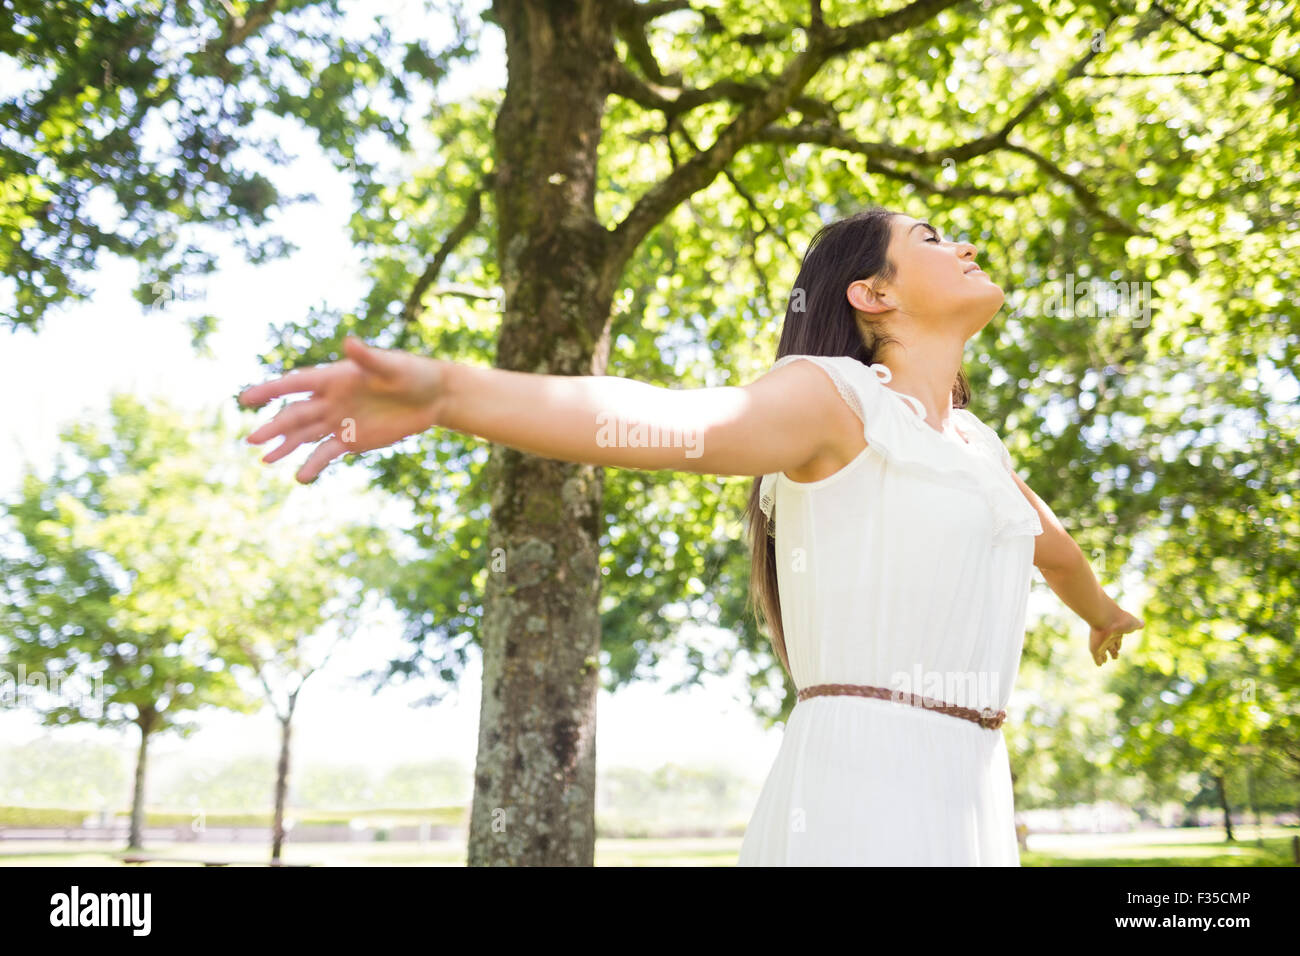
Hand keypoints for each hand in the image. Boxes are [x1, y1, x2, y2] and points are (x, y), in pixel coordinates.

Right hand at [238, 336, 444, 482]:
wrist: (433, 397)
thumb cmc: (413, 374)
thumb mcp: (393, 366)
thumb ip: (368, 358)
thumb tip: (349, 343)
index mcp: (335, 377)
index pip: (296, 384)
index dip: (271, 390)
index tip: (246, 398)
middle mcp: (331, 399)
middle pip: (296, 414)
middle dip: (274, 426)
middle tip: (252, 440)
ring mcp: (339, 421)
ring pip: (305, 435)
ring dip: (285, 446)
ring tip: (266, 459)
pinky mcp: (352, 440)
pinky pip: (326, 453)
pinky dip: (313, 465)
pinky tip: (300, 477)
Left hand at [1089, 608, 1143, 666]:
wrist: (1105, 617)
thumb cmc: (1120, 620)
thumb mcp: (1133, 622)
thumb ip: (1138, 624)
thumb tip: (1142, 623)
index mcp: (1117, 631)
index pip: (1118, 639)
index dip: (1118, 644)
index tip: (1119, 647)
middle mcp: (1108, 637)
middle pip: (1111, 645)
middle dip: (1113, 651)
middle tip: (1115, 656)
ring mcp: (1101, 642)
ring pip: (1102, 651)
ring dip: (1104, 656)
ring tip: (1105, 660)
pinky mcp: (1095, 648)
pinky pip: (1096, 656)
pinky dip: (1098, 661)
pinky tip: (1100, 664)